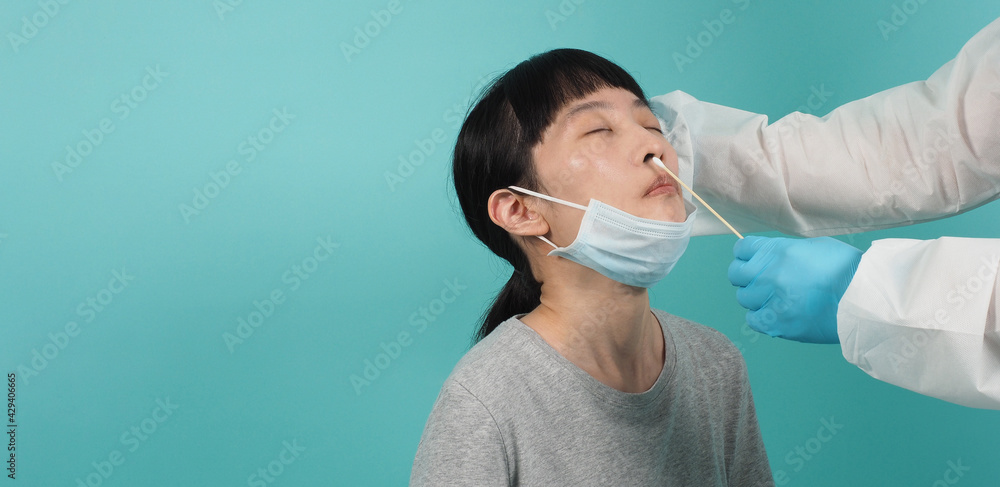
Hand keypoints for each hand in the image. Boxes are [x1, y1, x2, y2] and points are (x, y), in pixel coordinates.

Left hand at [727, 236, 861, 343]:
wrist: (864, 299)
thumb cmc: (845, 269)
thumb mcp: (813, 247)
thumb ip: (785, 252)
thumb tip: (770, 259)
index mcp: (777, 251)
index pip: (741, 248)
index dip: (745, 254)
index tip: (750, 260)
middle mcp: (768, 274)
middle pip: (736, 274)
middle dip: (745, 276)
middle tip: (761, 282)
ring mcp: (770, 300)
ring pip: (744, 298)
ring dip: (756, 298)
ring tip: (776, 299)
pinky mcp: (776, 323)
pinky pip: (753, 319)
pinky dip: (761, 317)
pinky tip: (776, 314)